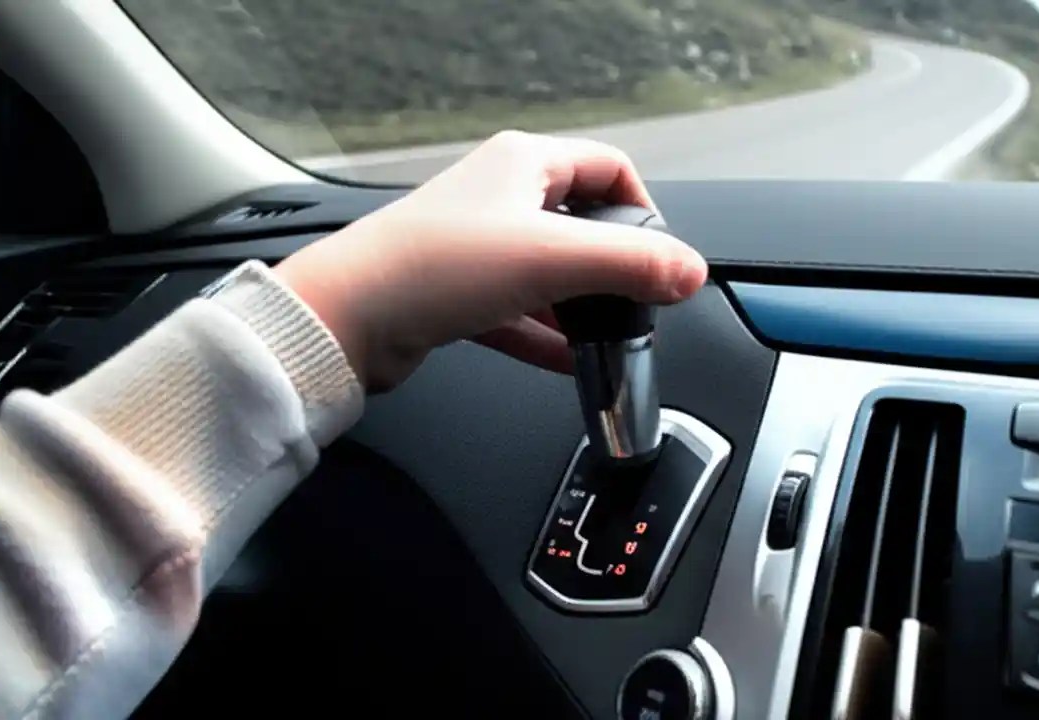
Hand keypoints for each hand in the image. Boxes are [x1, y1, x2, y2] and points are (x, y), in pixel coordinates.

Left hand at [274, 131, 707, 390]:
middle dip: (613, 269)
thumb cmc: (433, 266)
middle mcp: (500, 198)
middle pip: (582, 226)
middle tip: (636, 305)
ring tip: (606, 343)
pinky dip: (546, 336)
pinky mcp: (458, 294)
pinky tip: (568, 362)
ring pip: (550, 275)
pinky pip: (519, 313)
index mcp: (525, 164)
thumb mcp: (552, 259)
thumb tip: (691, 273)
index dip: (644, 209)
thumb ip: (632, 264)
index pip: (609, 169)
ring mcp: (477, 247)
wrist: (347, 319)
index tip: (660, 256)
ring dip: (579, 309)